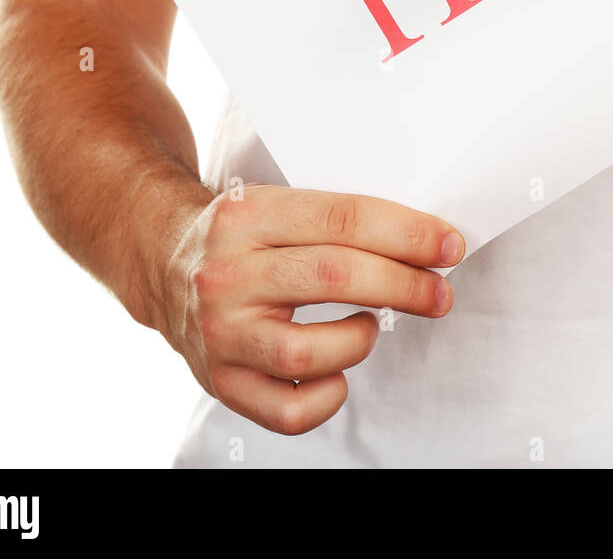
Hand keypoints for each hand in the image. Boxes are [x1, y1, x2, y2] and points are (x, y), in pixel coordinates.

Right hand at [151, 184, 463, 434]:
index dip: (407, 234)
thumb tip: (429, 245)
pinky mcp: (219, 381)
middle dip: (404, 285)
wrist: (164, 263)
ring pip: (308, 350)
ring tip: (370, 325)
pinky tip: (338, 370)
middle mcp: (227, 273)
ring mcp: (219, 332)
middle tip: (439, 292)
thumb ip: (344, 221)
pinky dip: (330, 395)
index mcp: (248, 215)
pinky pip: (289, 409)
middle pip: (335, 277)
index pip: (343, 219)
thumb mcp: (280, 204)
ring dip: (360, 339)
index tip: (448, 246)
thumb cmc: (244, 237)